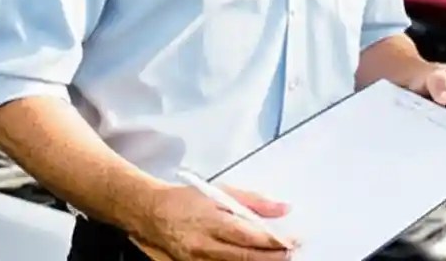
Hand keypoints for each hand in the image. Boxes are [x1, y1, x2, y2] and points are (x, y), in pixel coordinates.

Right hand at [134, 183, 296, 260]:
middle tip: (292, 254)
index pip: (248, 235)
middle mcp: (205, 244)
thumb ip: (253, 201)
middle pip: (244, 257)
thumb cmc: (187, 200)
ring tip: (278, 258)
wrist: (152, 214)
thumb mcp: (220, 191)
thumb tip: (283, 208)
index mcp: (211, 220)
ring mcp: (198, 260)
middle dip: (272, 258)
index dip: (272, 241)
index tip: (293, 241)